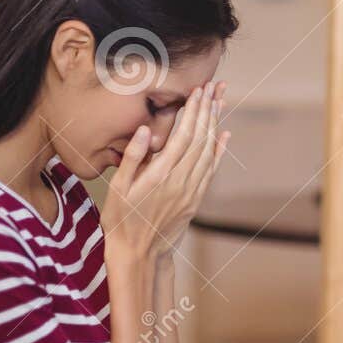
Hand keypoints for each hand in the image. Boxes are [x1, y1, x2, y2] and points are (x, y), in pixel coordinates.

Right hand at [101, 81, 229, 262]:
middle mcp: (181, 181)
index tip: (198, 91)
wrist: (139, 256)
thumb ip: (133, 158)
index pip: (184, 136)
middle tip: (214, 87)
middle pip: (201, 139)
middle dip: (208, 110)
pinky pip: (211, 170)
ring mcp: (191, 191)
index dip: (193, 112)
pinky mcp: (195, 200)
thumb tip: (147, 130)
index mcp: (161, 175)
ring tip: (219, 101)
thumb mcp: (117, 188)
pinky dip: (219, 150)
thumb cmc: (121, 221)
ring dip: (215, 124)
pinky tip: (224, 134)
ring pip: (209, 152)